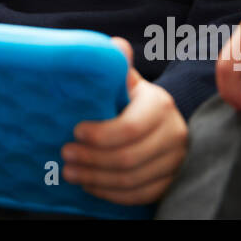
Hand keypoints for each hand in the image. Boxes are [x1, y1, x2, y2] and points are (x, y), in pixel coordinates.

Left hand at [61, 38, 187, 205]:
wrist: (155, 121)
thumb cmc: (129, 99)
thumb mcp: (124, 80)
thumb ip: (117, 66)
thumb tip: (115, 45)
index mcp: (160, 105)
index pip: (131, 127)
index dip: (100, 135)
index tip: (75, 132)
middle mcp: (174, 134)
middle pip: (129, 158)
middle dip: (92, 159)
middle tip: (65, 155)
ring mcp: (175, 161)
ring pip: (132, 180)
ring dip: (96, 179)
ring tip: (70, 172)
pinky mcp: (170, 182)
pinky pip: (140, 195)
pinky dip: (111, 193)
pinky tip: (90, 185)